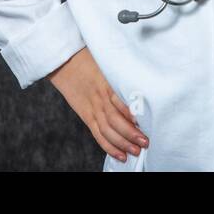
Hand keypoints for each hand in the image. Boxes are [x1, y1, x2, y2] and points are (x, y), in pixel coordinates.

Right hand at [46, 46, 148, 162]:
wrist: (66, 62)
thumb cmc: (92, 59)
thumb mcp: (111, 63)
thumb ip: (126, 74)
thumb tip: (147, 85)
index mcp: (108, 83)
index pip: (121, 101)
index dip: (132, 114)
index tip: (147, 121)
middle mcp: (100, 98)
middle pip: (115, 120)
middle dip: (131, 133)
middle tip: (145, 141)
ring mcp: (92, 108)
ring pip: (107, 130)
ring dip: (122, 143)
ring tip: (136, 150)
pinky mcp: (86, 115)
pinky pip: (98, 134)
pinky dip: (109, 146)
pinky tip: (120, 154)